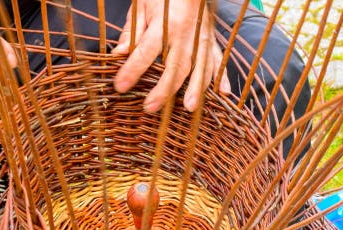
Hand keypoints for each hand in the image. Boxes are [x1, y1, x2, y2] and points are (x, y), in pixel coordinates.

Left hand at [112, 0, 230, 112]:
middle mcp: (186, 35)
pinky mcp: (212, 40)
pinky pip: (217, 61)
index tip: (120, 86)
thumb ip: (132, 31)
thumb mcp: (142, 5)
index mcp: (166, 24)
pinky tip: (223, 94)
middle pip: (175, 67)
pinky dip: (222, 78)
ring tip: (189, 108)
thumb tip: (119, 54)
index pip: (146, 52)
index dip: (132, 70)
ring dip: (195, 89)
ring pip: (200, 69)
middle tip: (150, 107)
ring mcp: (202, 39)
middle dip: (163, 90)